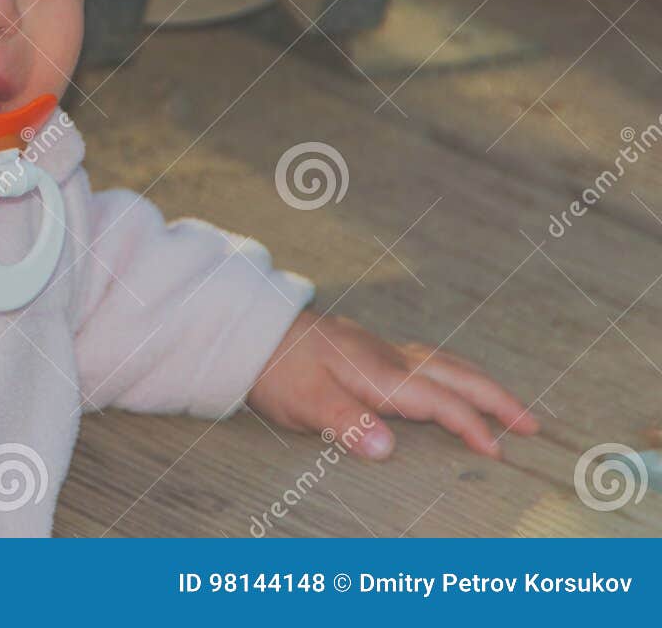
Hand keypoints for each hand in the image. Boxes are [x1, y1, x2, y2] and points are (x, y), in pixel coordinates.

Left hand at [245, 309, 540, 459]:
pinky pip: (424, 359)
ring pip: (443, 362)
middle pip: (456, 375)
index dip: (471, 426)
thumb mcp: (302, 401)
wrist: (248, 329)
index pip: (440, 402)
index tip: (498, 453)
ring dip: (478, 382)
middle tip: (533, 424)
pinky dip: (450, 372)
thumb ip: (345, 423)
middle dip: (497, 398)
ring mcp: (378, 350)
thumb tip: (388, 448)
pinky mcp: (366, 349)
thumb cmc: (274, 368)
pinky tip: (447, 380)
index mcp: (379, 374)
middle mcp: (387, 358)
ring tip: (504, 403)